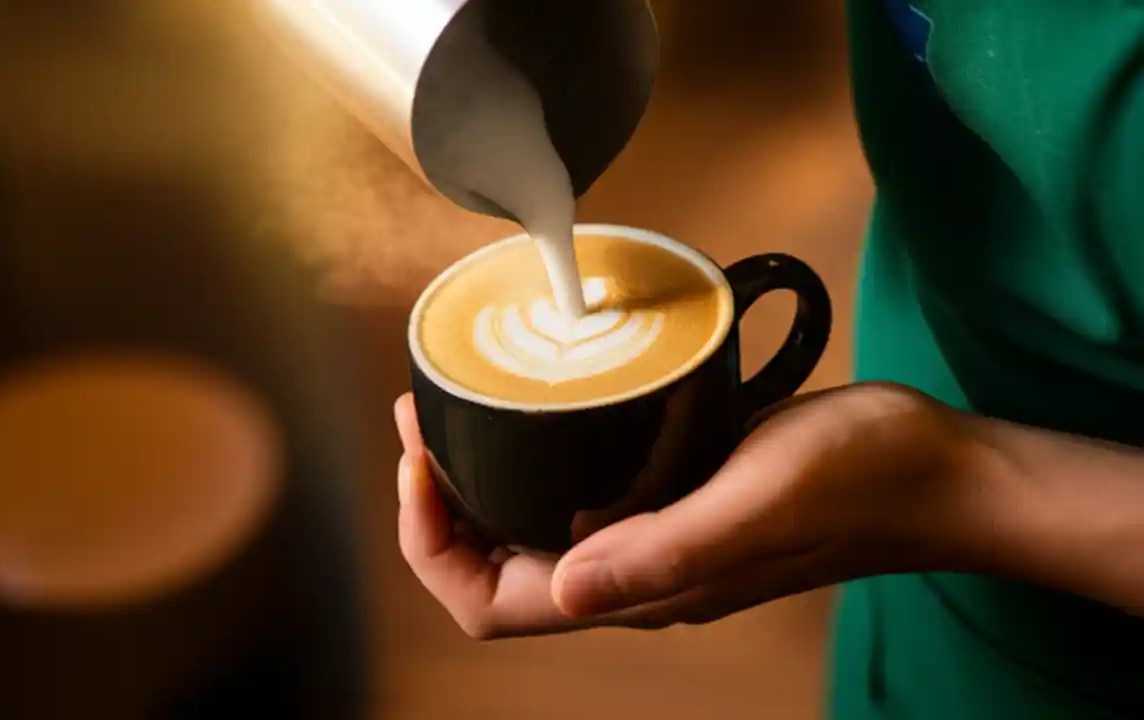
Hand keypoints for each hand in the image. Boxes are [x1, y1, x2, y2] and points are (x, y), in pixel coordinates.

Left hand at [395, 383, 988, 638]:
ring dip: (479, 478)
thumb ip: (663, 550)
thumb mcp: (754, 504)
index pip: (489, 603)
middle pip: (493, 565)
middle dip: (439, 503)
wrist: (929, 469)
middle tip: (422, 419)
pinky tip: (538, 406)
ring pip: (529, 529)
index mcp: (638, 590)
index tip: (421, 462)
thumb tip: (564, 587)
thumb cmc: (855, 481)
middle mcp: (632, 575)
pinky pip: (575, 493)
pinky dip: (534, 457)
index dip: (433, 545)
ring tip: (456, 407)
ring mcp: (652, 539)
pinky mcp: (673, 500)